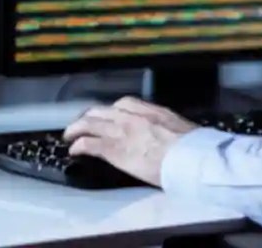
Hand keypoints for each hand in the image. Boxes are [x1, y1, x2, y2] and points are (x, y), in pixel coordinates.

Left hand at [62, 96, 197, 185]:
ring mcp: (121, 131)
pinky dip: (78, 145)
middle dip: (90, 116)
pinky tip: (73, 150)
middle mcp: (133, 116)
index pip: (124, 103)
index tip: (108, 115)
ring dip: (77, 128)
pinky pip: (89, 144)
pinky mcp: (113, 149)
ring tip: (69, 134)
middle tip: (84, 123)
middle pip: (103, 111)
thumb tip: (168, 134)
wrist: (189, 158)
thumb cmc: (192, 147)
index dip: (112, 110)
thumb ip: (167, 126)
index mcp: (151, 110)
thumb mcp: (181, 128)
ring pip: (90, 124)